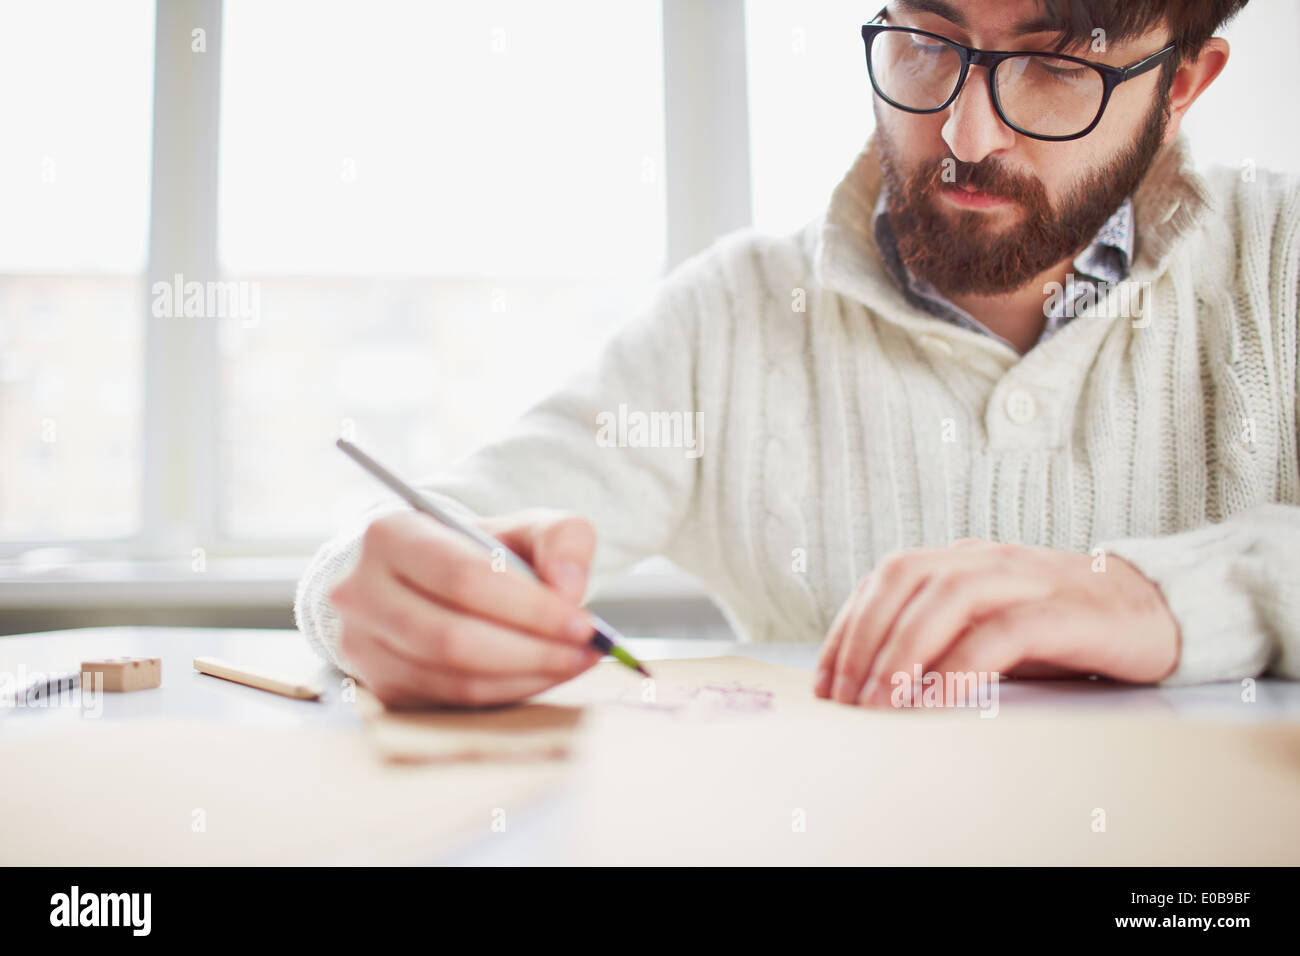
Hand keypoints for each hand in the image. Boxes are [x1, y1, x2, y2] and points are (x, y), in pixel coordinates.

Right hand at [328, 507, 603, 706]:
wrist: (430, 580)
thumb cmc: (481, 552)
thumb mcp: (525, 526)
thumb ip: (561, 538)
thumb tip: (568, 588)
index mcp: (390, 534)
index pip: (461, 576)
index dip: (527, 605)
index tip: (581, 621)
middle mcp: (361, 590)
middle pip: (451, 636)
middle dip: (530, 649)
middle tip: (584, 650)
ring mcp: (362, 644)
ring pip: (451, 677)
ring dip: (523, 677)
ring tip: (571, 663)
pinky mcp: (380, 687)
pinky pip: (449, 702)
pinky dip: (504, 694)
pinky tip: (541, 677)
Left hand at [813, 539, 1180, 707]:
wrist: (1158, 610)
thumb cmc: (1062, 627)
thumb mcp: (989, 626)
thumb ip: (939, 638)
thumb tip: (871, 685)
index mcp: (962, 559)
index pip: (886, 577)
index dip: (848, 627)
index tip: (825, 683)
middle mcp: (989, 559)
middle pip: (905, 578)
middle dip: (864, 639)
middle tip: (845, 698)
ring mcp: (1030, 579)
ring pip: (949, 595)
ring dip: (905, 650)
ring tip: (882, 700)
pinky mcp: (1070, 611)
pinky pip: (1006, 630)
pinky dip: (965, 663)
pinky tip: (940, 698)